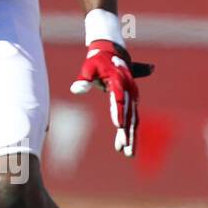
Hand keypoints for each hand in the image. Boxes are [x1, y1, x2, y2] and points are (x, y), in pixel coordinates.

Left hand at [70, 40, 151, 157]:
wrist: (113, 54)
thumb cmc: (97, 61)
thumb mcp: (88, 67)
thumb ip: (83, 79)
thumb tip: (75, 90)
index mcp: (119, 80)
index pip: (119, 98)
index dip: (119, 112)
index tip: (118, 126)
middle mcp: (129, 89)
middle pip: (129, 113)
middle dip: (127, 132)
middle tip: (126, 149)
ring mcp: (132, 96)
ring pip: (132, 119)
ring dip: (130, 136)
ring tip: (127, 153)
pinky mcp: (131, 102)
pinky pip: (130, 118)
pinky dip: (126, 131)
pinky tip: (121, 146)